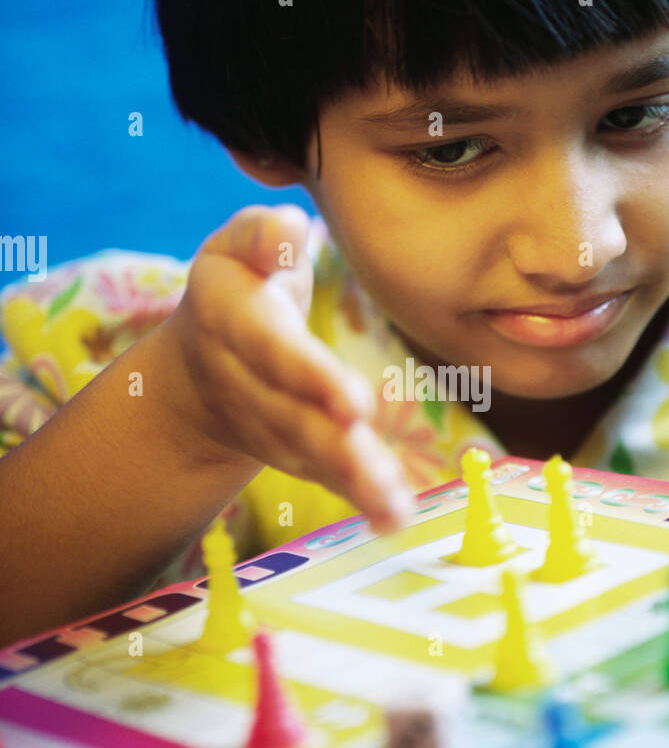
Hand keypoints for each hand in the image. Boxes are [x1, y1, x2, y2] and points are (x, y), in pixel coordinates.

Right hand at [164, 204, 414, 532]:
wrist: (195, 367)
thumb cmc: (236, 287)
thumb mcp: (234, 247)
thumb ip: (262, 235)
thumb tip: (288, 230)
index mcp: (236, 322)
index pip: (275, 351)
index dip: (311, 377)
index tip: (354, 404)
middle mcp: (248, 383)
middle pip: (295, 418)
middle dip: (337, 447)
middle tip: (376, 472)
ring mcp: (268, 426)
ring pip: (312, 456)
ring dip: (353, 482)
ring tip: (392, 507)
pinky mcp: (293, 453)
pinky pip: (326, 476)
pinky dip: (359, 499)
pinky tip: (393, 517)